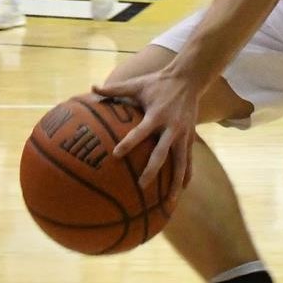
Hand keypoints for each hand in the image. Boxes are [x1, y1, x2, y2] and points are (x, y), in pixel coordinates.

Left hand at [93, 69, 199, 194]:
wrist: (189, 79)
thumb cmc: (158, 83)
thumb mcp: (137, 84)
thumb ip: (115, 88)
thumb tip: (91, 87)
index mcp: (157, 115)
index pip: (141, 131)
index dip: (129, 142)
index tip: (116, 154)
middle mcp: (171, 127)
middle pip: (162, 153)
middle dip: (152, 170)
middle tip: (141, 186)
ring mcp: (183, 135)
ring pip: (180, 163)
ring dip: (175, 183)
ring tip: (169, 203)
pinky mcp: (191, 138)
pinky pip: (188, 160)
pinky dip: (186, 175)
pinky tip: (182, 190)